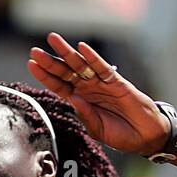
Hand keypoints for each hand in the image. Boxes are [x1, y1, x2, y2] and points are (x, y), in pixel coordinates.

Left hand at [27, 32, 170, 155]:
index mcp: (79, 101)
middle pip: (65, 71)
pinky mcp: (116, 81)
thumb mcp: (98, 130)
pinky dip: (92, 57)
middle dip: (50, 61)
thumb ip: (85, 115)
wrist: (145, 136)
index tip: (31, 64)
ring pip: (80, 64)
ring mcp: (101, 83)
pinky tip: (82, 48)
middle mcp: (87, 89)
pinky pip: (102, 67)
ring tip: (53, 39)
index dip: (45, 75)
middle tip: (35, 50)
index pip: (58, 85)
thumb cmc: (120, 135)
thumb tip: (72, 99)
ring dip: (67, 52)